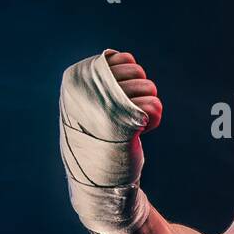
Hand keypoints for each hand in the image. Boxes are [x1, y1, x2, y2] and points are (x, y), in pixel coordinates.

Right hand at [59, 50, 157, 233]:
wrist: (98, 178)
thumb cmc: (98, 138)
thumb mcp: (92, 102)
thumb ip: (103, 77)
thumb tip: (117, 55)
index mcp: (77, 78)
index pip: (123, 58)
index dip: (131, 77)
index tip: (121, 99)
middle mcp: (88, 88)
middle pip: (138, 72)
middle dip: (142, 91)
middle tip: (130, 114)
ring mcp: (104, 103)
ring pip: (149, 87)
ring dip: (149, 106)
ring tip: (133, 123)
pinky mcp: (122, 121)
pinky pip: (154, 105)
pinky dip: (155, 119)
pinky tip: (142, 130)